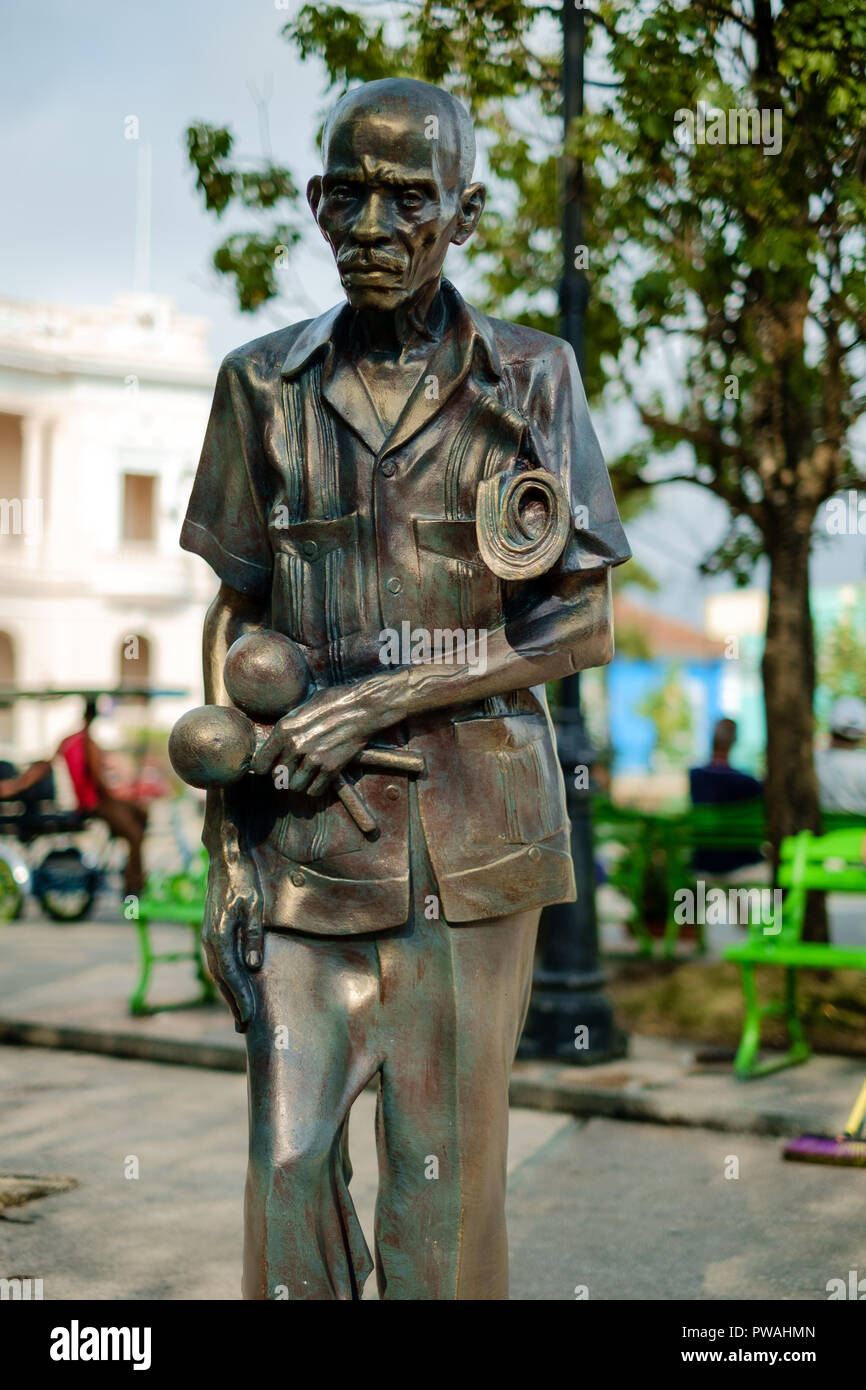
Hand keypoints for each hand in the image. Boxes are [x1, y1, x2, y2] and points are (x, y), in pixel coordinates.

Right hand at [202, 854, 263, 1031]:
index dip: (240, 996)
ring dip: (228, 994)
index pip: (230, 974)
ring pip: (217, 973)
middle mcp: (209, 940)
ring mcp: (208, 936)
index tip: (250, 1016)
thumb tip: (253, 966)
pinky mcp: (211, 933)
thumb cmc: (243, 881)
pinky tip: (233, 987)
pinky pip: (217, 963)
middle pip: (221, 979)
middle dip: (233, 1003)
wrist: (225, 860)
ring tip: (240, 1015)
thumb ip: (253, 936)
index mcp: (219, 935)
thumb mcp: (254, 906)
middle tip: (245, 1026)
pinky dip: (225, 980)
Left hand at [251, 678, 402, 795]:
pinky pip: (314, 790)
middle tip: (291, 770)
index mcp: (284, 729)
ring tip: (305, 775)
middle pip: (277, 777)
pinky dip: (315, 788)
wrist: (363, 706)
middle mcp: (295, 746)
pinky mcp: (331, 767)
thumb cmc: (334, 701)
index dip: (264, 768)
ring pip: (294, 786)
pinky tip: (319, 778)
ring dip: (299, 783)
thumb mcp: (303, 707)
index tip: (271, 767)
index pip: (261, 763)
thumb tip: (277, 740)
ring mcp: (314, 758)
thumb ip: (288, 726)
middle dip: (283, 775)